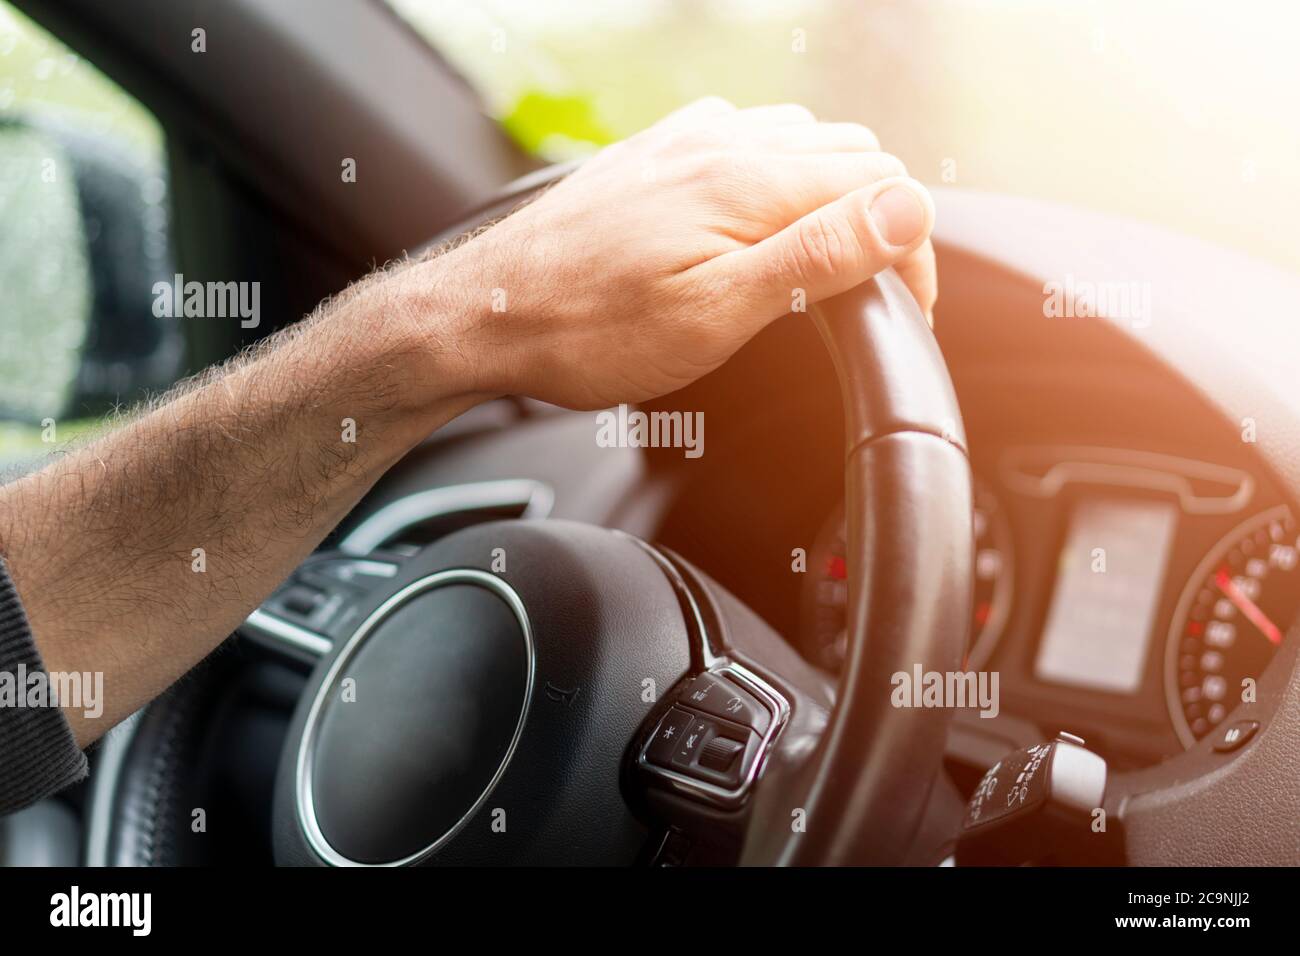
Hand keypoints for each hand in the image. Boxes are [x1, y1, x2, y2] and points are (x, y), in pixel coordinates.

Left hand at [423, 97, 936, 409]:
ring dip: (832, 196)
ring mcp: (685, 140)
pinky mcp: (656, 153)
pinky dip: (778, 177)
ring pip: (802, 142)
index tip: (907, 307)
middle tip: (867, 294)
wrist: (485, 314)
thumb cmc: (587, 329)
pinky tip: (756, 225)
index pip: (883, 186)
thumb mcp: (715, 312)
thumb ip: (816, 255)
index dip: (912, 250)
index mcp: (748, 181)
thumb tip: (907, 209)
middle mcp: (721, 141)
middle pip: (852, 155)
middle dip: (879, 220)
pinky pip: (747, 140)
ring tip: (818, 266)